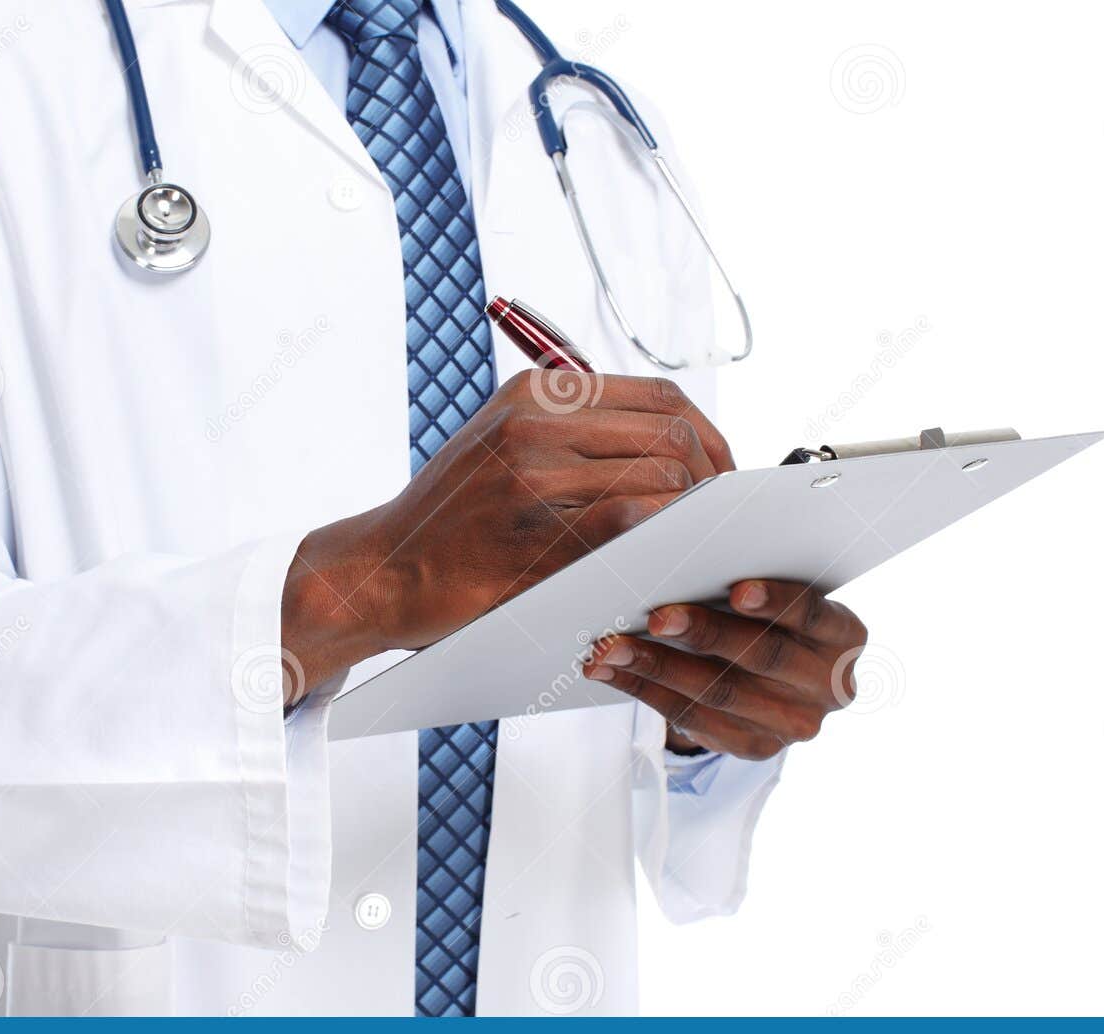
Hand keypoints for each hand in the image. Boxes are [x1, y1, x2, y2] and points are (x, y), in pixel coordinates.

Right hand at [283, 370, 733, 697]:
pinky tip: (667, 562)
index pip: (659, 395)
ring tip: (698, 544)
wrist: (382, 570)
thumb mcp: (502, 442)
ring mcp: (534, 474)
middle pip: (671, 432)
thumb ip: (575, 433)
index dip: (708, 435)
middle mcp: (537, 421)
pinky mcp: (535, 530)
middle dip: (714, 478)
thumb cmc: (449, 519)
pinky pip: (632, 521)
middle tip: (721, 518)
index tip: (721, 473)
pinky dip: (664, 540)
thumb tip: (672, 446)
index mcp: (537, 393)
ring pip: (662, 476)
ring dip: (694, 516)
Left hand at [582, 580, 868, 759]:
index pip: (813, 614)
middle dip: (704, 633)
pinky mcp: (755, 747)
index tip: (737, 589)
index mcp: (844, 634)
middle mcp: (829, 685)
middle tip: (655, 616)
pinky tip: (611, 670)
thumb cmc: (765, 614)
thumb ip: (748, 566)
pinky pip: (692, 719)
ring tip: (611, 646)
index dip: (776, 602)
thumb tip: (681, 526)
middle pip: (761, 656)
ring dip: (657, 667)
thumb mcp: (773, 586)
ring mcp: (794, 723)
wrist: (774, 679)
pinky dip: (645, 691)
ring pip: (719, 692)